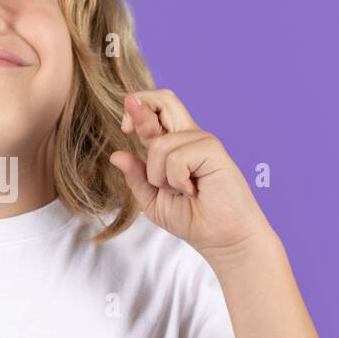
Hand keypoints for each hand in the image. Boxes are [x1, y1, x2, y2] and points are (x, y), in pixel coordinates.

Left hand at [108, 89, 274, 261]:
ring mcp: (202, 141)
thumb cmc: (193, 219)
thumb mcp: (153, 200)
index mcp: (174, 144)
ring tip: (182, 191)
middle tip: (128, 130)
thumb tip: (116, 155)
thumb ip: (136, 176)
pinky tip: (192, 190)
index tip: (125, 127)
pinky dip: (176, 180)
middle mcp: (189, 137)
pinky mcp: (213, 150)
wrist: (222, 238)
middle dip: (140, 109)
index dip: (136, 109)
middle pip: (164, 99)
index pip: (156, 109)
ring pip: (159, 145)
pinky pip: (176, 158)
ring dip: (159, 176)